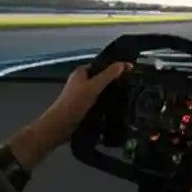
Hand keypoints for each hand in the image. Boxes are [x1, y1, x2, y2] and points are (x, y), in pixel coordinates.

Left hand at [16, 62, 130, 167]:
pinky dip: (106, 104)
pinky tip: (117, 109)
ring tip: (128, 97)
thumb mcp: (93, 87)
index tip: (130, 71)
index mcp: (81, 72)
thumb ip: (108, 75)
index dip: (114, 67)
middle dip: (114, 82)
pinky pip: (98, 103)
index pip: (101, 65)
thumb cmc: (74, 104)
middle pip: (101, 79)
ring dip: (111, 94)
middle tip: (132, 85)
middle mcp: (80, 82)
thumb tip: (124, 64)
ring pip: (100, 92)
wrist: (60, 127)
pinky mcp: (83, 108)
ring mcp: (81, 95)